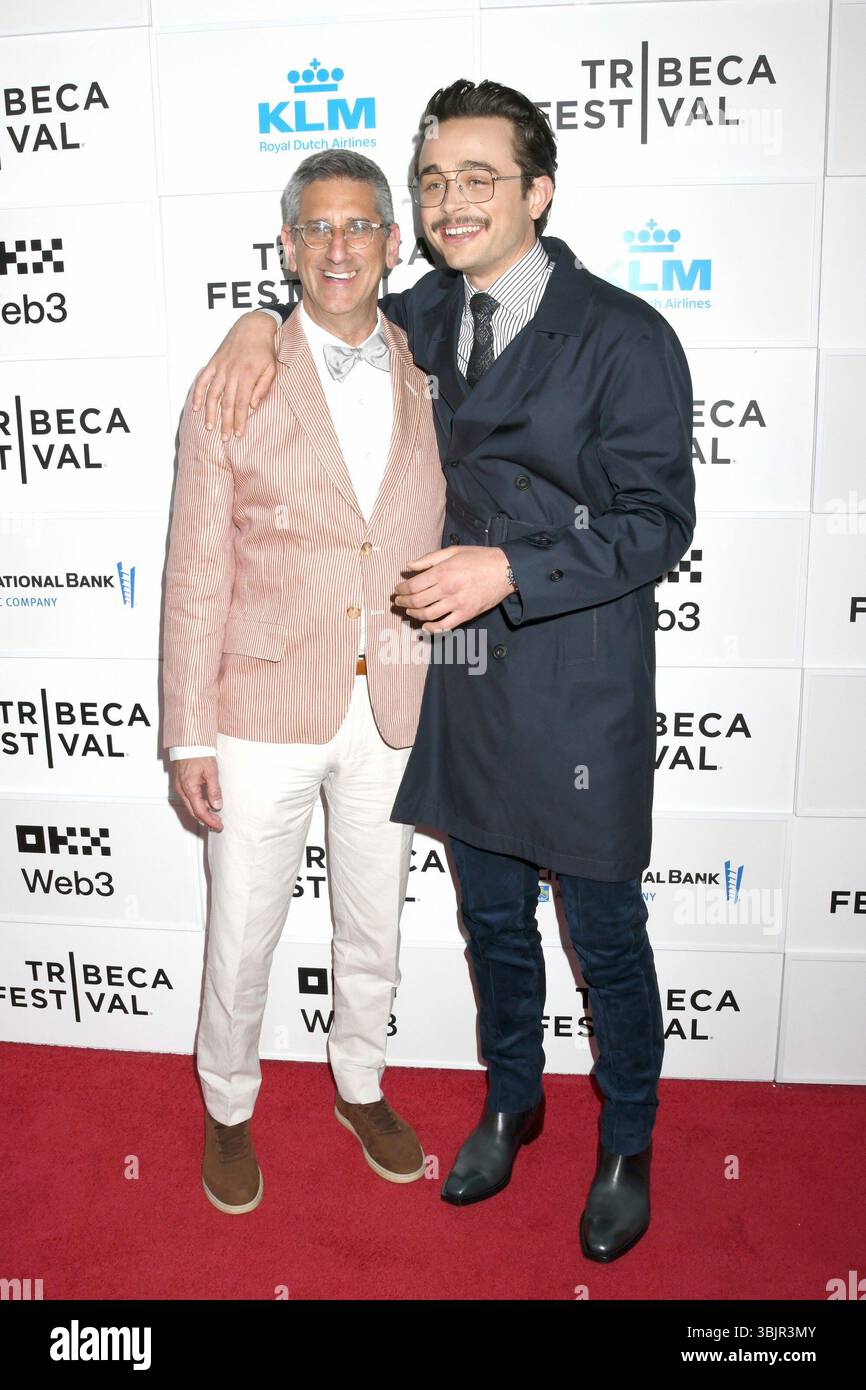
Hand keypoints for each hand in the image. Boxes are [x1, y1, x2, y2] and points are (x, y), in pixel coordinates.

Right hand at [171, 756, 223, 830]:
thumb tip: (217, 805)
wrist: (188, 743)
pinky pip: (189, 799)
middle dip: (206, 820)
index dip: (210, 821)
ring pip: (191, 806)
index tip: (218, 826)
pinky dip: (198, 805)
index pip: (200, 811)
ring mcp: (180, 787)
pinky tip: (207, 804)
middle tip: (218, 824)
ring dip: (202, 813)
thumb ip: (214, 790)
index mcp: (189, 788)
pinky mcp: (181, 784)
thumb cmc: (198, 753)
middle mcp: (182, 790)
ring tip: (215, 816)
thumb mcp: (211, 772)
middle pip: (193, 812)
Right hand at [192, 310, 278, 441]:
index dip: (239, 420)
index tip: (238, 434)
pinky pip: (202, 380)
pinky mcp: (213, 363)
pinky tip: (195, 407)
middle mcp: (232, 372)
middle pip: (226, 403)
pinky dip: (197, 393)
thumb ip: (263, 388)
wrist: (252, 326)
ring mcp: (220, 367)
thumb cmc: (264, 350)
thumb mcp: (271, 369)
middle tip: (224, 438)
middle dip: (225, 422)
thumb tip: (253, 406)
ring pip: (212, 394)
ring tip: (210, 427)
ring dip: (210, 412)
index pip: (241, 403)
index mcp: (247, 375)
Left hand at [393, 546, 513, 630]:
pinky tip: (425, 626)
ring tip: (409, 611)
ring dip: (414, 614)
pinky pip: (445, 626)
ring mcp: (457, 604)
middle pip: (417, 601)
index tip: (397, 589)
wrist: (505, 570)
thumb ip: (429, 559)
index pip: (414, 585)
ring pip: (428, 615)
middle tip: (398, 601)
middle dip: (403, 602)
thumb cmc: (479, 558)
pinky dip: (432, 628)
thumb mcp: (453, 551)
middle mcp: (448, 589)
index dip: (401, 589)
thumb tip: (408, 565)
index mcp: (443, 572)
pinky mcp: (466, 614)